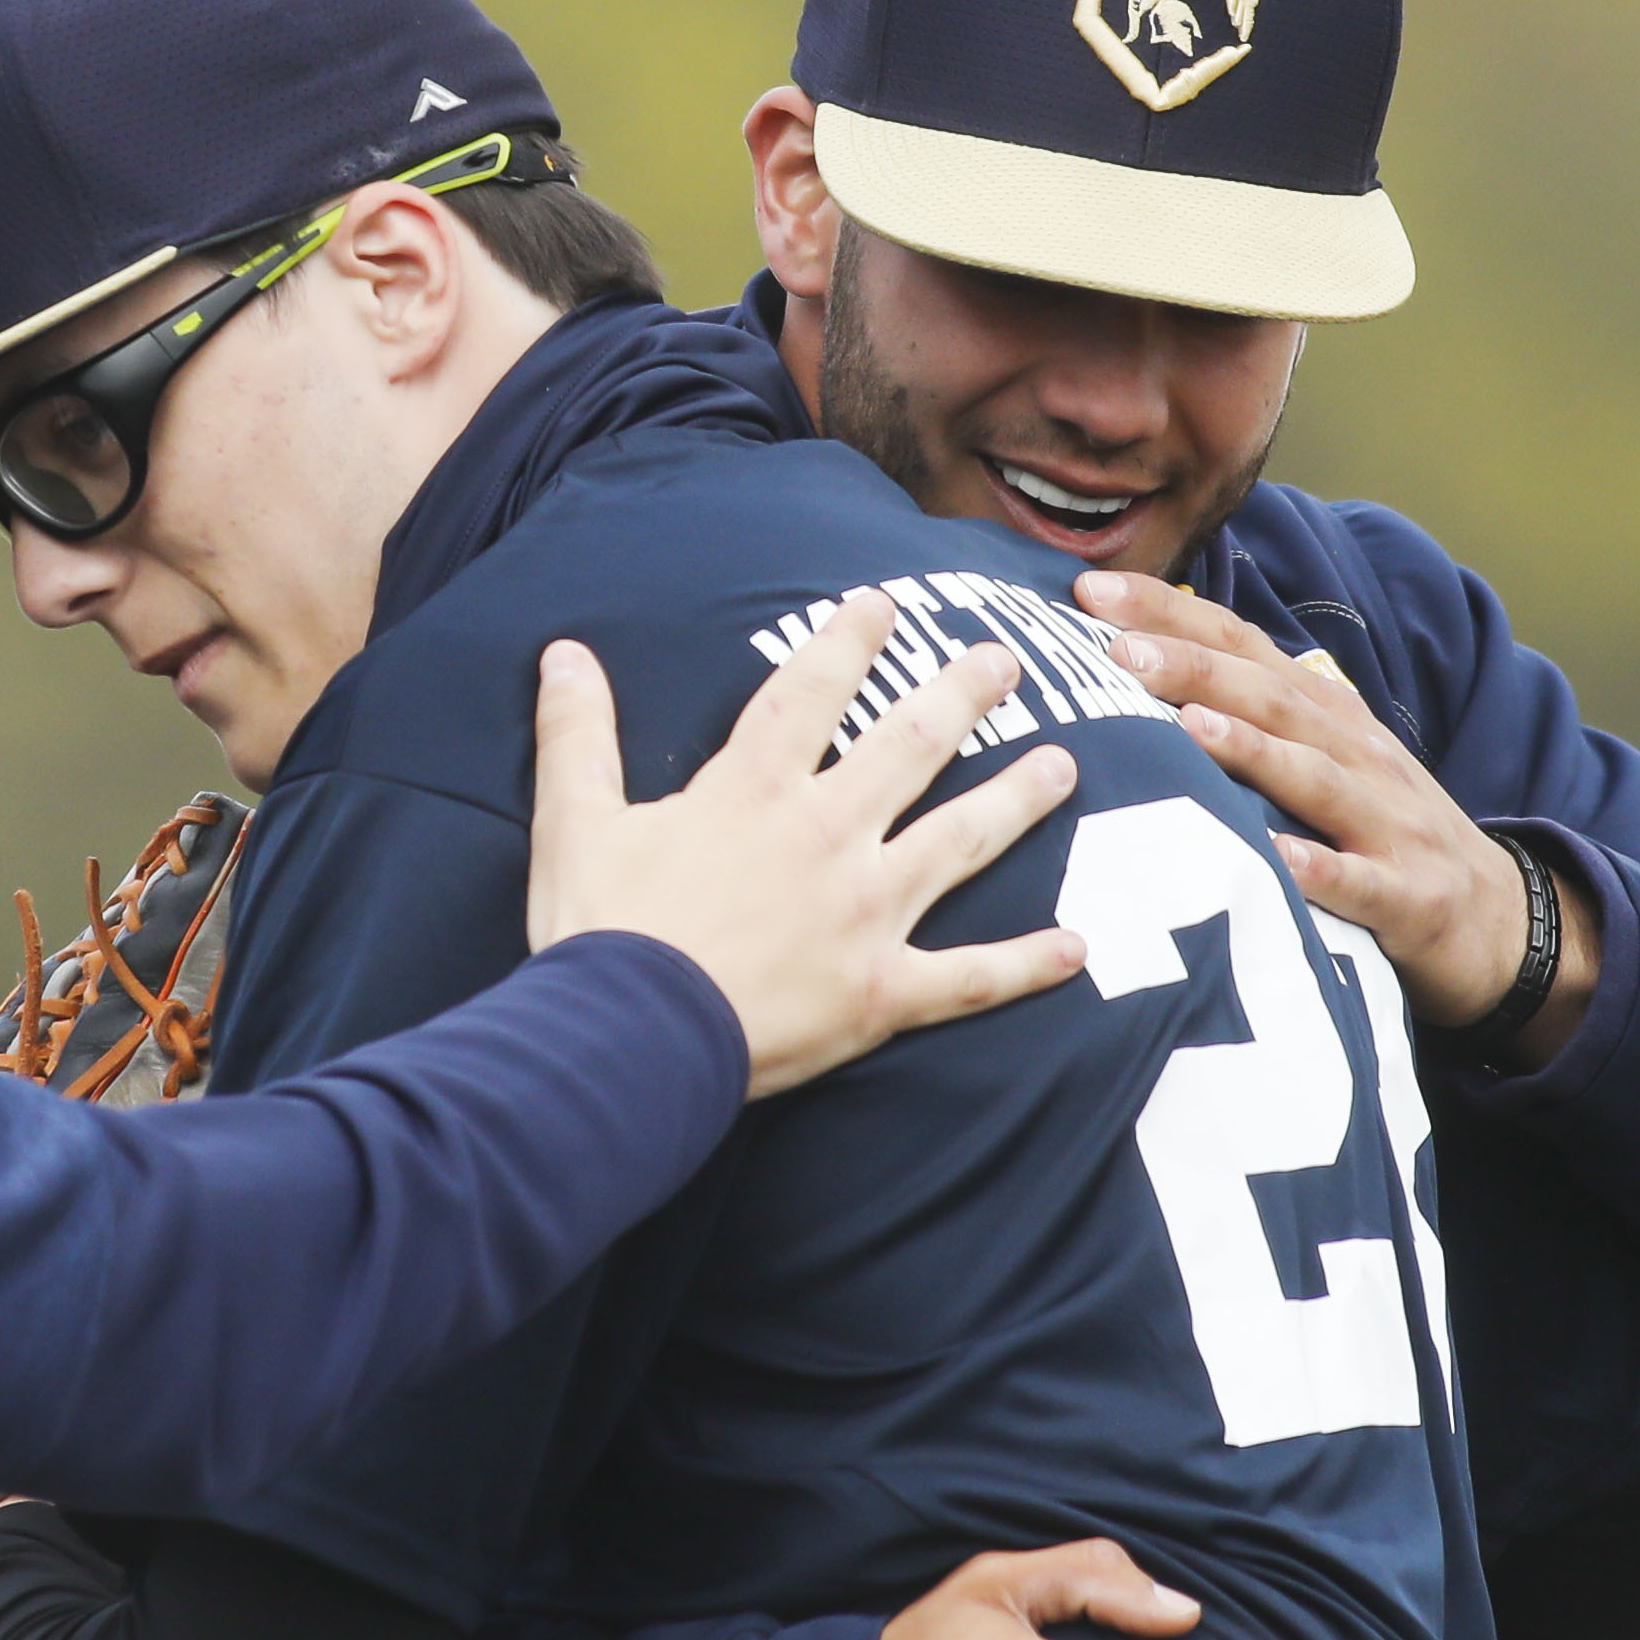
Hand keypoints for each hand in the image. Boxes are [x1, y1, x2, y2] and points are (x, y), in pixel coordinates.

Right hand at [526, 593, 1085, 1098]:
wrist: (630, 1036)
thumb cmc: (601, 930)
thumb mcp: (573, 820)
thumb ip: (577, 732)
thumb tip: (563, 652)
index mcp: (753, 790)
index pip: (808, 693)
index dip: (846, 641)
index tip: (883, 603)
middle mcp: (827, 835)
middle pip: (912, 747)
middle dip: (962, 695)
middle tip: (1005, 660)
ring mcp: (866, 914)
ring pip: (961, 841)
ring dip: (1017, 800)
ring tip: (1063, 766)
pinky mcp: (882, 991)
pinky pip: (970, 978)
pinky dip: (1025, 965)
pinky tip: (1076, 947)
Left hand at [1075, 574, 1597, 1068]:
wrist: (1496, 917)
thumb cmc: (1379, 832)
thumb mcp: (1324, 759)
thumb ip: (1249, 716)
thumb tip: (1141, 662)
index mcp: (1326, 716)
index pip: (1241, 647)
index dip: (1170, 613)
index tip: (1089, 590)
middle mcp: (1357, 754)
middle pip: (1269, 700)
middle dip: (1194, 669)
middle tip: (1117, 649)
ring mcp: (1386, 823)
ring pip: (1314, 779)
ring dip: (1251, 750)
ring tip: (1186, 728)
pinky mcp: (1406, 896)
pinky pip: (1357, 883)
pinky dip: (1317, 870)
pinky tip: (1276, 860)